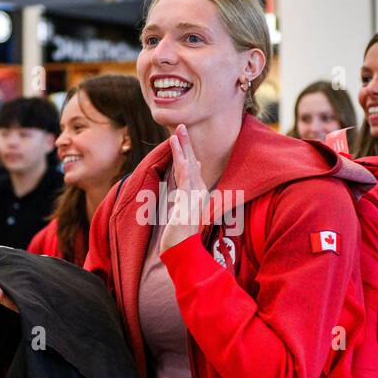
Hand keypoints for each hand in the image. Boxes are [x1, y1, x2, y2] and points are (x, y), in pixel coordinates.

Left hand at [160, 125, 209, 254]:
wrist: (183, 252)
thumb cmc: (181, 235)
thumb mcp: (182, 212)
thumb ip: (185, 198)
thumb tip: (186, 189)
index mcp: (197, 194)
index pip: (191, 168)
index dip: (186, 152)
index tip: (180, 137)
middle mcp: (199, 193)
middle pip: (191, 163)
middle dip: (186, 144)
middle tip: (181, 126)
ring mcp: (195, 197)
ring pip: (188, 168)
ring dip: (183, 149)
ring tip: (178, 132)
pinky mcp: (189, 203)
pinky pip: (186, 181)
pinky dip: (184, 166)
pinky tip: (181, 155)